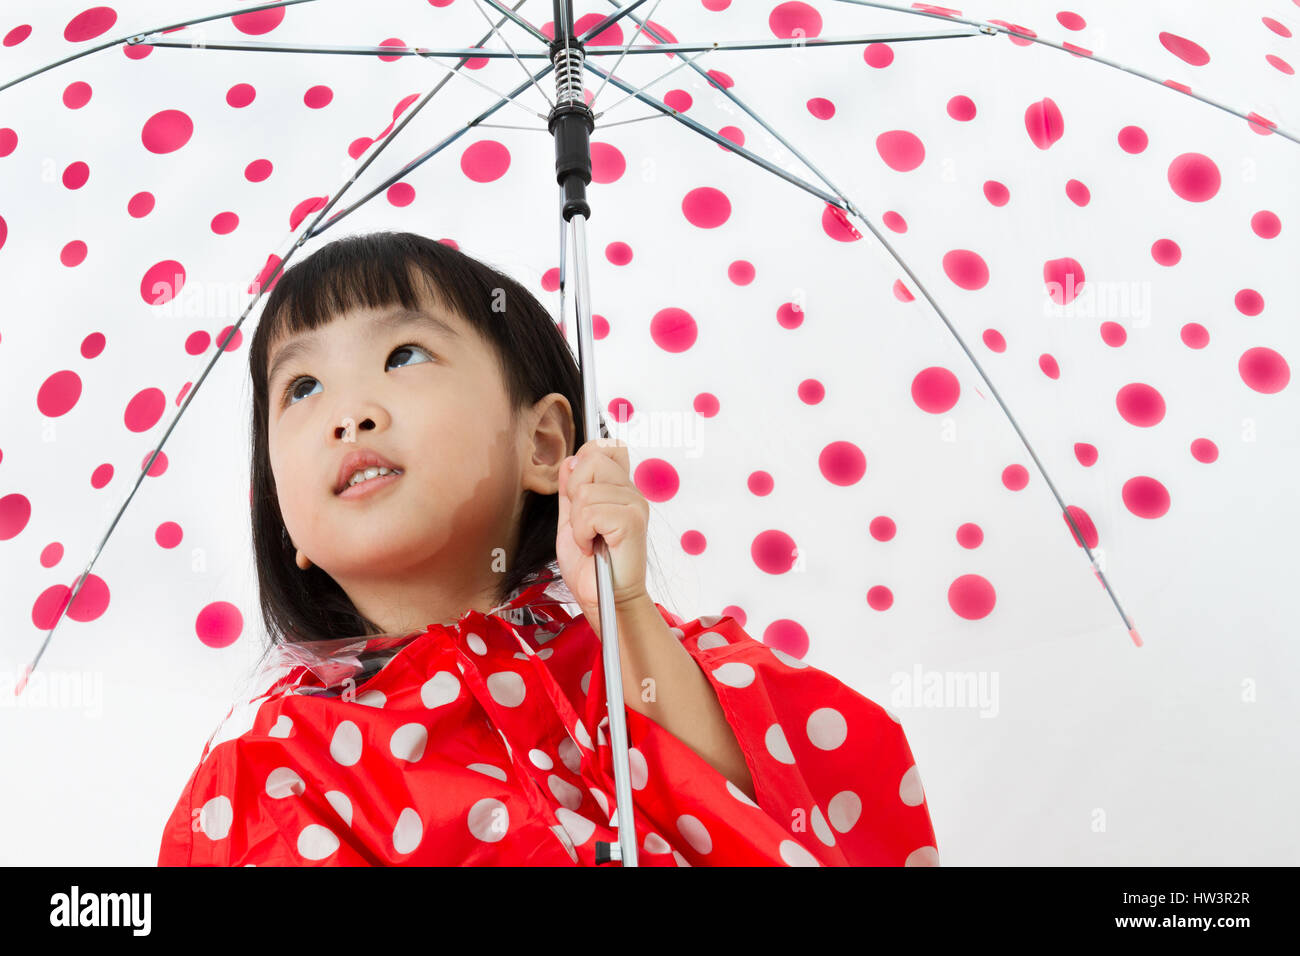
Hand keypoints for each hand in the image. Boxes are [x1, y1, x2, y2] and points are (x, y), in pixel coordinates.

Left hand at [555, 437, 650, 634]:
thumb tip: (569, 460)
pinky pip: (591, 512)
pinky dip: (582, 533)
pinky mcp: (632, 520)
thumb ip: (570, 491)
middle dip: (575, 492)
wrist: (603, 599)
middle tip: (583, 523)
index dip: (584, 461)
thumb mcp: (571, 521)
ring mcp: (635, 504)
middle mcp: (631, 491)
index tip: (579, 494)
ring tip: (589, 540)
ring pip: (585, 490)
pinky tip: (591, 546)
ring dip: (577, 521)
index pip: (604, 446)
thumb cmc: (591, 567)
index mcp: (619, 488)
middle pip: (591, 458)